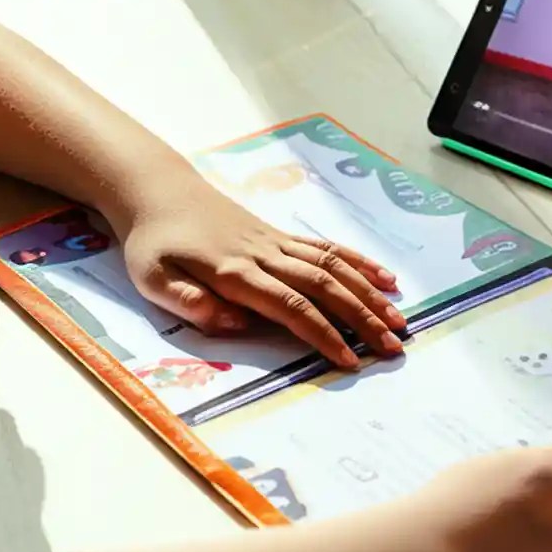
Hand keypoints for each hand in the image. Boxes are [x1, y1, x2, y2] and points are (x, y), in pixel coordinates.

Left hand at [114, 171, 404, 368]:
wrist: (159, 192)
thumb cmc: (154, 243)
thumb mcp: (152, 277)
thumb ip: (188, 300)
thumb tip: (231, 320)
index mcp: (235, 273)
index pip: (290, 306)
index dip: (323, 333)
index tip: (349, 359)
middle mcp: (265, 256)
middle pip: (324, 288)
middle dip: (362, 318)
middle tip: (393, 347)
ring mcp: (278, 243)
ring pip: (334, 268)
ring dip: (369, 294)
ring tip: (399, 320)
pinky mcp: (282, 236)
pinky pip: (328, 248)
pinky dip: (360, 263)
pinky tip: (386, 279)